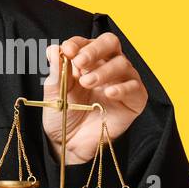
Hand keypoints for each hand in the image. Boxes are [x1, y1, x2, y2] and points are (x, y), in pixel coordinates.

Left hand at [42, 33, 148, 164]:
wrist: (69, 144)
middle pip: (110, 44)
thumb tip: (53, 49)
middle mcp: (106, 67)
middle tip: (80, 61)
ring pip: (122, 63)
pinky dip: (122, 88)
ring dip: (104, 70)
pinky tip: (109, 93)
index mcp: (86, 62)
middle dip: (95, 49)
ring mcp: (122, 82)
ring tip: (87, 82)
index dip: (78, 43)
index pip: (86, 43)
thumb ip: (57, 72)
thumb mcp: (54, 93)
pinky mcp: (134, 100)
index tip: (67, 50)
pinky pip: (135, 87)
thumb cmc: (62, 116)